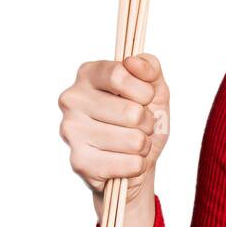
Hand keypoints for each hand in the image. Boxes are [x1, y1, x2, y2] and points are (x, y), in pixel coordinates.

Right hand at [58, 53, 170, 221]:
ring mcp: (71, 131)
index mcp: (88, 75)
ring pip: (134, 140)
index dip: (144, 92)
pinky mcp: (79, 162)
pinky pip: (130, 164)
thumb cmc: (143, 119)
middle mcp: (72, 100)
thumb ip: (150, 68)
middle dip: (148, 122)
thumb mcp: (155, 89)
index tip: (145, 98)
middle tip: (140, 125)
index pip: (119, 76)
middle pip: (131, 112)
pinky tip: (126, 160)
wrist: (136, 159)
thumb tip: (133, 62)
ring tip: (133, 143)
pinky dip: (138, 164)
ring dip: (143, 144)